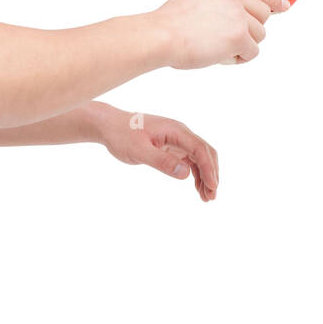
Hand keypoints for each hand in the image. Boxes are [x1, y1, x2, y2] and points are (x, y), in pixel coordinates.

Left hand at [95, 105, 219, 200]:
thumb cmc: (122, 135)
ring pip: (199, 158)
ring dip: (205, 176)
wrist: (109, 126)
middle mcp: (179, 133)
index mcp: (175, 130)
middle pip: (205, 153)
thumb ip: (161, 161)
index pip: (199, 149)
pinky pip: (190, 159)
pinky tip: (197, 188)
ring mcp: (176, 139)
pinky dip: (196, 173)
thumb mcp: (139, 150)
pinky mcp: (171, 146)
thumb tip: (186, 173)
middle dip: (211, 174)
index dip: (209, 168)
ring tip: (206, 198)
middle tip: (211, 197)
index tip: (212, 187)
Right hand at [154, 0, 288, 68]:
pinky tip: (218, 55)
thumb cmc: (170, 23)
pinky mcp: (239, 35)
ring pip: (259, 35)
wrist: (160, 36)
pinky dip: (237, 58)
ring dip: (241, 45)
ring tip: (215, 46)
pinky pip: (252, 52)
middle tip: (226, 39)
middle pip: (262, 15)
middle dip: (249, 30)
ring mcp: (238, 14)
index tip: (283, 6)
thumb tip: (239, 12)